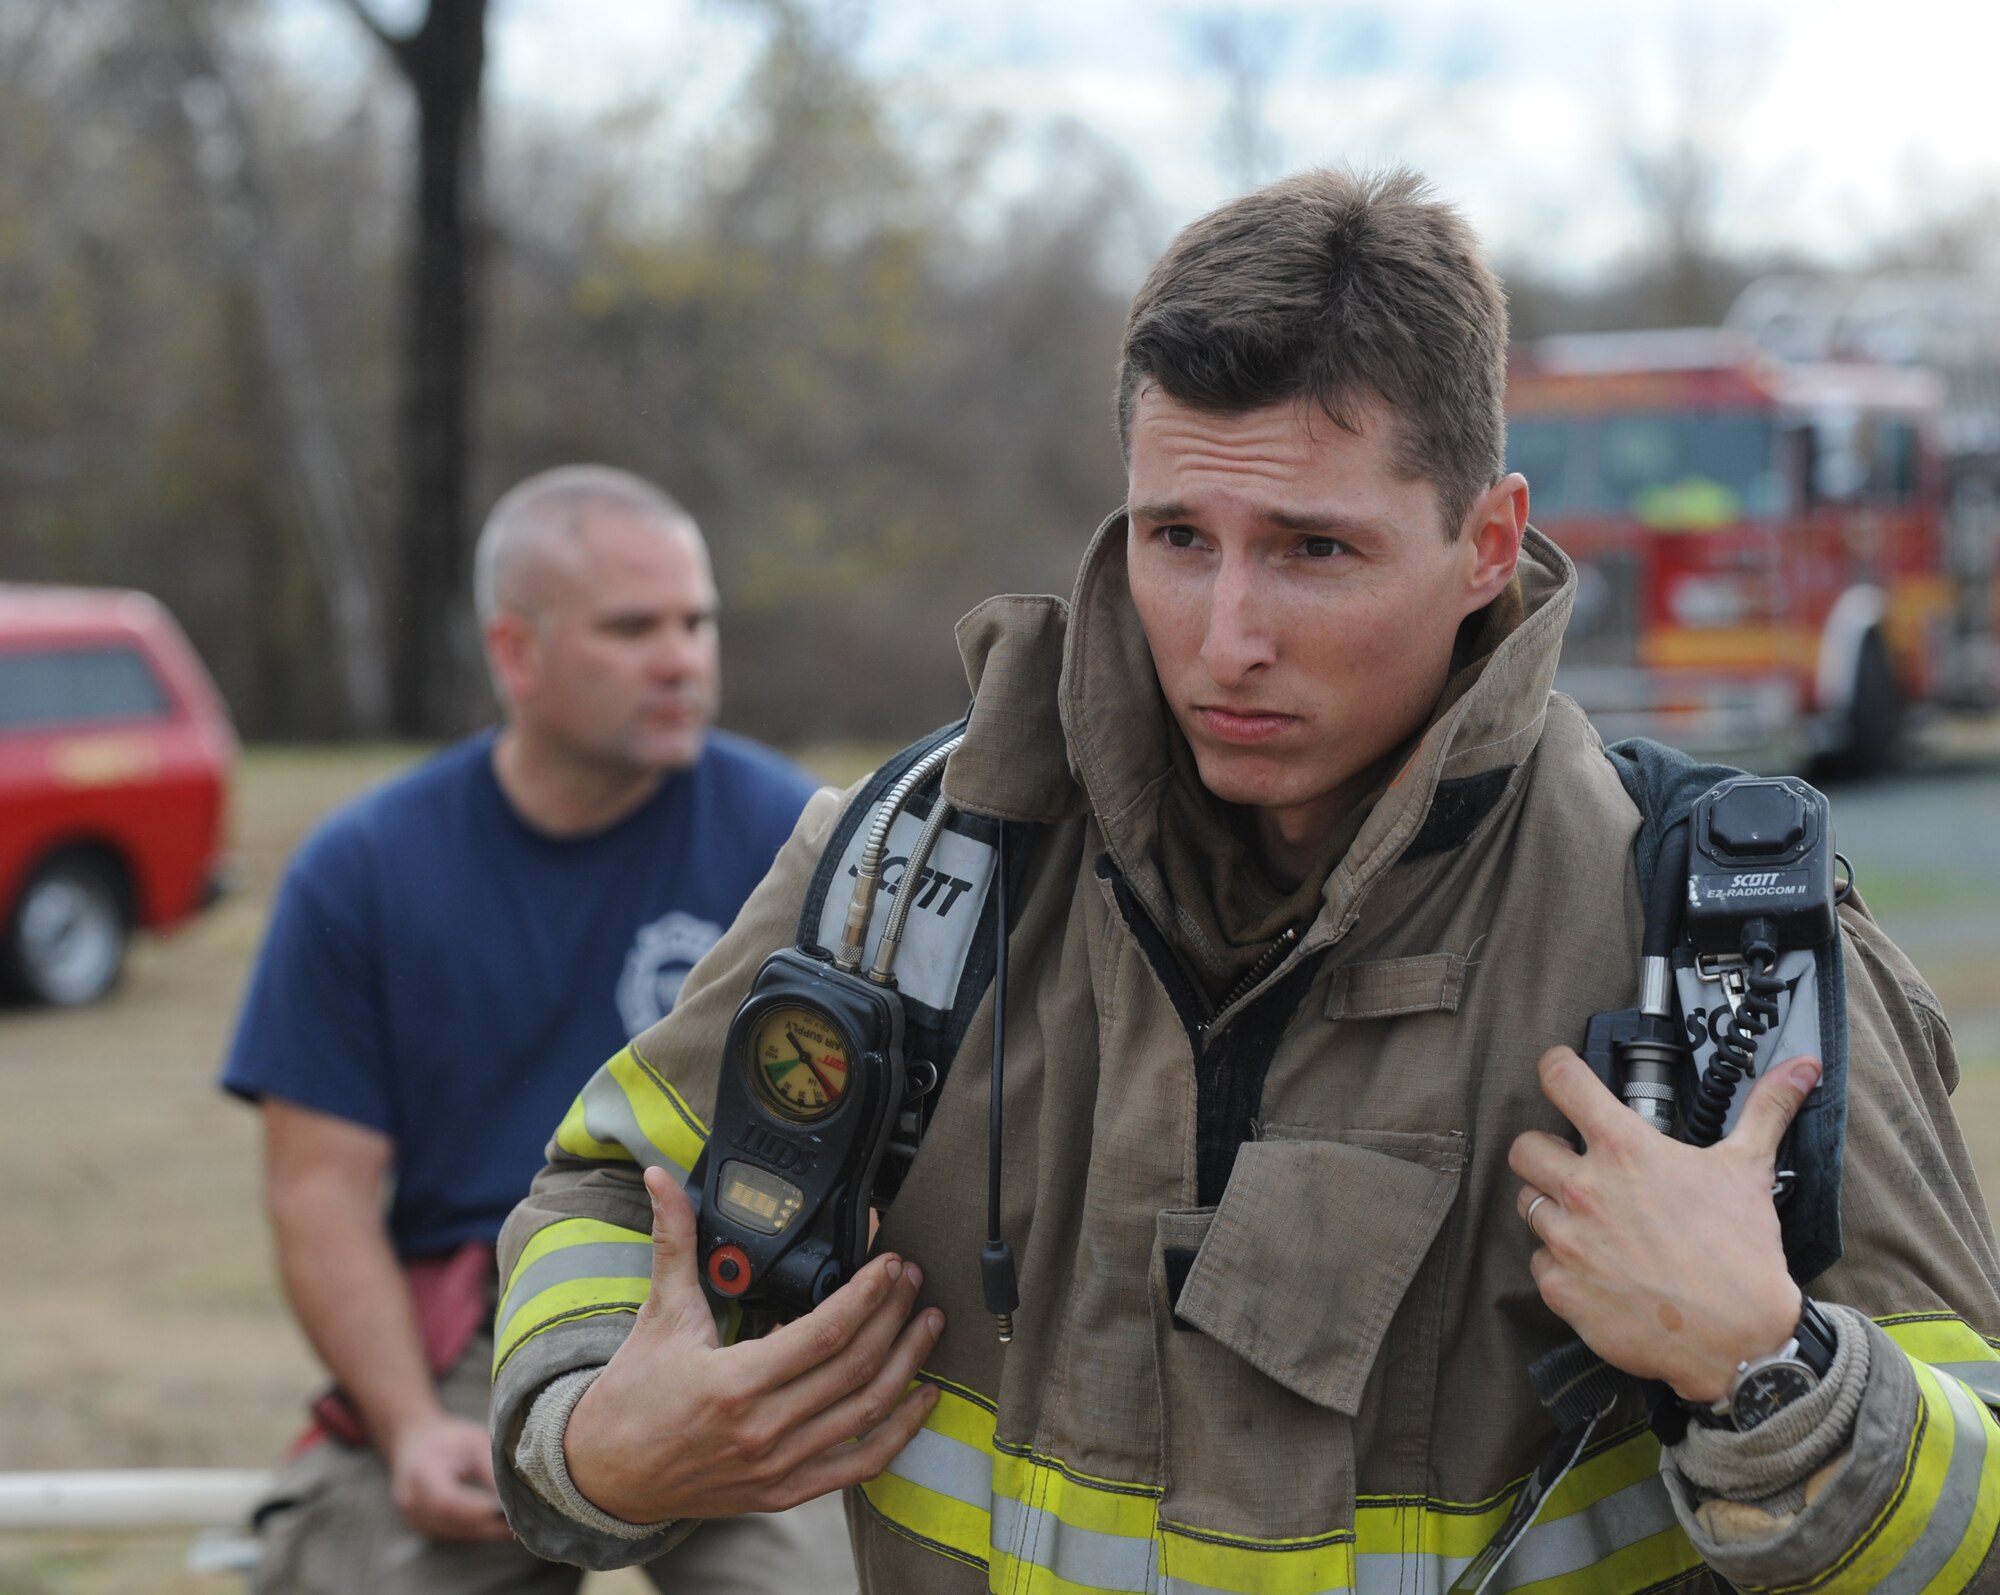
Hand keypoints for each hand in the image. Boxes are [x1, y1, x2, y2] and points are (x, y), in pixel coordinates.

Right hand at [387, 1410, 513, 1540]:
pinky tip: (493, 1525)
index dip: (476, 1509)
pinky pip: (450, 1533)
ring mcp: (413, 1516)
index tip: (505, 1511)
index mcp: (423, 1472)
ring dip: (483, 1532)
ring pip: (453, 1532)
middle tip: (520, 1523)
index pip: (447, 1500)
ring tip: (513, 1525)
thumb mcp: (473, 1442)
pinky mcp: (420, 1524)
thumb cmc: (449, 1439)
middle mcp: (412, 1499)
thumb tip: (513, 1496)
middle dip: (487, 1525)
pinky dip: (473, 1531)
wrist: (416, 1441)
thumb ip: (490, 1469)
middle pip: (452, 1521)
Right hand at [564, 1165, 942, 1523]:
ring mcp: (778, 1466)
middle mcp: (763, 1429)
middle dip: (894, 1317)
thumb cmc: (633, 1394)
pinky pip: (860, 1466)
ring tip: (929, 1324)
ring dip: (908, 1365)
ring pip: (865, 1412)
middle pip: (855, 1367)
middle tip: (914, 1280)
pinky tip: (922, 1399)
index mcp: (733, 1382)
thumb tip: (659, 1177)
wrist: (604, 1477)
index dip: (866, 1294)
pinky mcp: (786, 1491)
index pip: (824, 1333)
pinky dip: (899, 1433)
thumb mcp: (659, 1312)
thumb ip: (672, 1241)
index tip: (890, 1263)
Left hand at [1508, 1045, 1820, 1403]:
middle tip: (1575, 1167)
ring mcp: (1568, 1240)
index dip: (1557, 1069)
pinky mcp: (1560, 1287)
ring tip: (1593, 1224)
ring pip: (1528, 1204)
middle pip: (1524, 1148)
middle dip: (1545, 1152)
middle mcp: (1585, 1189)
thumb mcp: (1750, 1169)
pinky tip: (1598, 1270)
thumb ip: (1766, 1109)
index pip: (1562, 1080)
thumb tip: (1802, 1065)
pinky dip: (1561, 1263)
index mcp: (1625, 1150)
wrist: (1741, 1341)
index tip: (1559, 1072)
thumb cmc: (1742, 1252)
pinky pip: (1538, 1261)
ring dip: (1552, 1209)